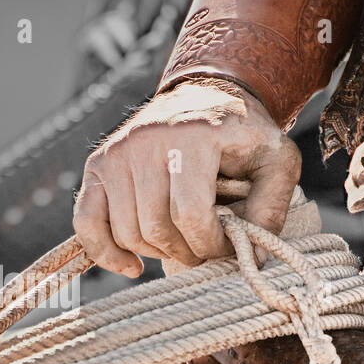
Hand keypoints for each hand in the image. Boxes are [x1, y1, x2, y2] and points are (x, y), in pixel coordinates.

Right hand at [73, 78, 301, 275]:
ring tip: (182, 244)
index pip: (190, 214)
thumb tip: (251, 258)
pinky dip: (105, 253)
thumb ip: (271, 207)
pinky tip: (133, 267)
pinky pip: (87, 223)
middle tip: (206, 249)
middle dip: (187, 252)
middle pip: (155, 228)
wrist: (205, 97)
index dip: (211, 244)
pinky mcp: (98, 166)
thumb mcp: (276, 161)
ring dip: (157, 253)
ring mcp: (116, 153)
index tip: (228, 247)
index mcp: (192, 136)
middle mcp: (146, 140)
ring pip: (127, 233)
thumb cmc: (242, 136)